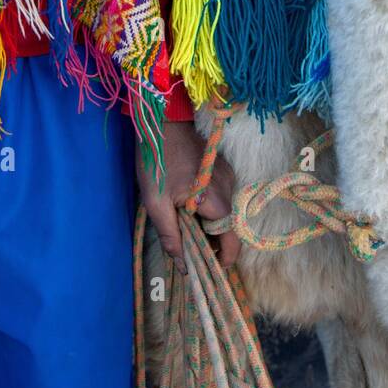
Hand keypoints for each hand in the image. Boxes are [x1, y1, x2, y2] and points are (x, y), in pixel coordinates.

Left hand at [136, 119, 240, 274]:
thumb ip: (171, 236)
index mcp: (215, 200)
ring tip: (184, 221)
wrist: (162, 122)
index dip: (222, 257)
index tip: (206, 265)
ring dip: (210, 223)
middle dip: (212, 241)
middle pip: (229, 228)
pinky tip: (189, 202)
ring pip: (226, 212)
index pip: (232, 240)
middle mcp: (229, 188)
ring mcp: (228, 176)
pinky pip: (222, 196)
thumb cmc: (157, 162)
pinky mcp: (224, 168)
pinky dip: (210, 206)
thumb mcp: (156, 203)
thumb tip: (184, 266)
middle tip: (188, 244)